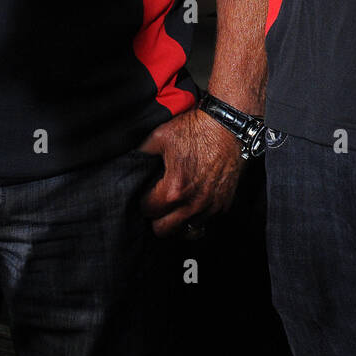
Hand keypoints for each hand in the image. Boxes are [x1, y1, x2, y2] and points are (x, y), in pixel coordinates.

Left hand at [137, 108, 242, 237]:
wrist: (228, 125)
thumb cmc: (196, 129)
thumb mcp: (160, 136)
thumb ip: (141, 153)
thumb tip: (127, 162)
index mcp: (174, 190)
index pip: (147, 211)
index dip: (142, 200)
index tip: (146, 192)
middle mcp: (194, 204)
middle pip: (163, 230)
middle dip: (156, 217)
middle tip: (157, 201)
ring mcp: (211, 207)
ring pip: (186, 231)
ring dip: (177, 219)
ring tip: (175, 203)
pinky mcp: (224, 204)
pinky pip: (205, 222)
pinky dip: (197, 215)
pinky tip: (192, 199)